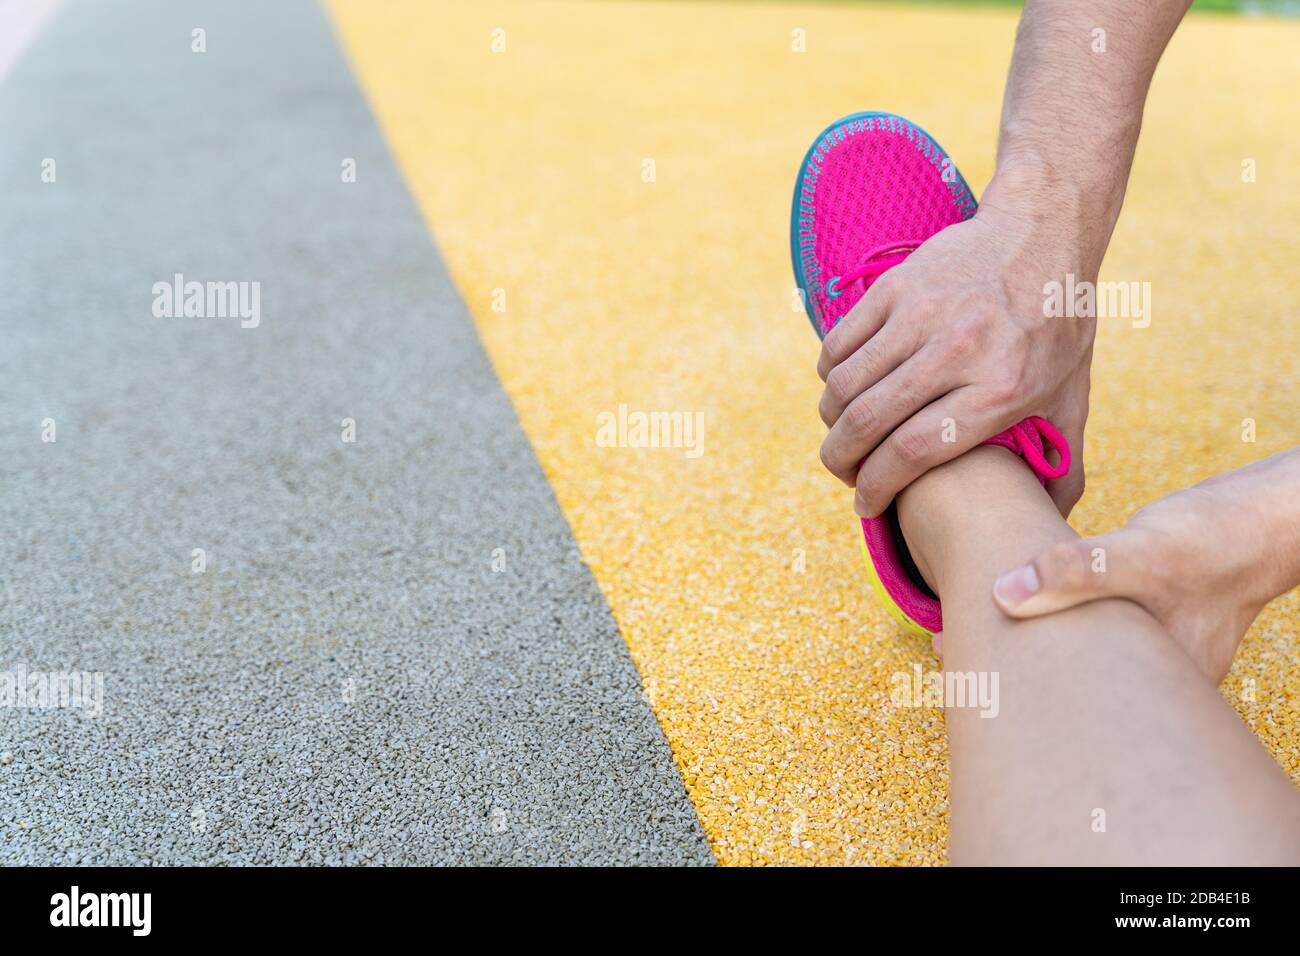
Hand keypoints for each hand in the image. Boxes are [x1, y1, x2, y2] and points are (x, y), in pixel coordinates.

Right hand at [816, 179, 1095, 518]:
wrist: (1042, 234)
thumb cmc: (1057, 326)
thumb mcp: (1072, 395)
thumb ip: (1065, 462)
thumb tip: (1046, 521)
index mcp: (1001, 387)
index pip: (913, 450)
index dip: (877, 486)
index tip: (867, 503)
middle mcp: (958, 350)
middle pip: (868, 421)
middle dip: (841, 461)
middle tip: (843, 473)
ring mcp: (922, 314)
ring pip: (845, 385)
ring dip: (831, 421)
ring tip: (842, 435)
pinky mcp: (896, 287)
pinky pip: (839, 345)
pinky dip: (830, 376)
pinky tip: (844, 389)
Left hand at [991, 464, 1298, 683]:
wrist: (1262, 519)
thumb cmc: (1211, 540)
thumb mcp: (1138, 554)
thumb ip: (1075, 572)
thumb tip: (1004, 591)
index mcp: (1146, 682)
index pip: (1069, 707)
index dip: (1012, 698)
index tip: (961, 681)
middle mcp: (1146, 677)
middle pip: (1065, 689)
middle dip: (1008, 675)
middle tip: (948, 652)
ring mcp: (1145, 650)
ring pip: (1073, 657)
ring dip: (1026, 642)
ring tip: (969, 629)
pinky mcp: (1139, 619)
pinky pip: (1083, 628)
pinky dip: (1049, 616)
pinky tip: (1016, 599)